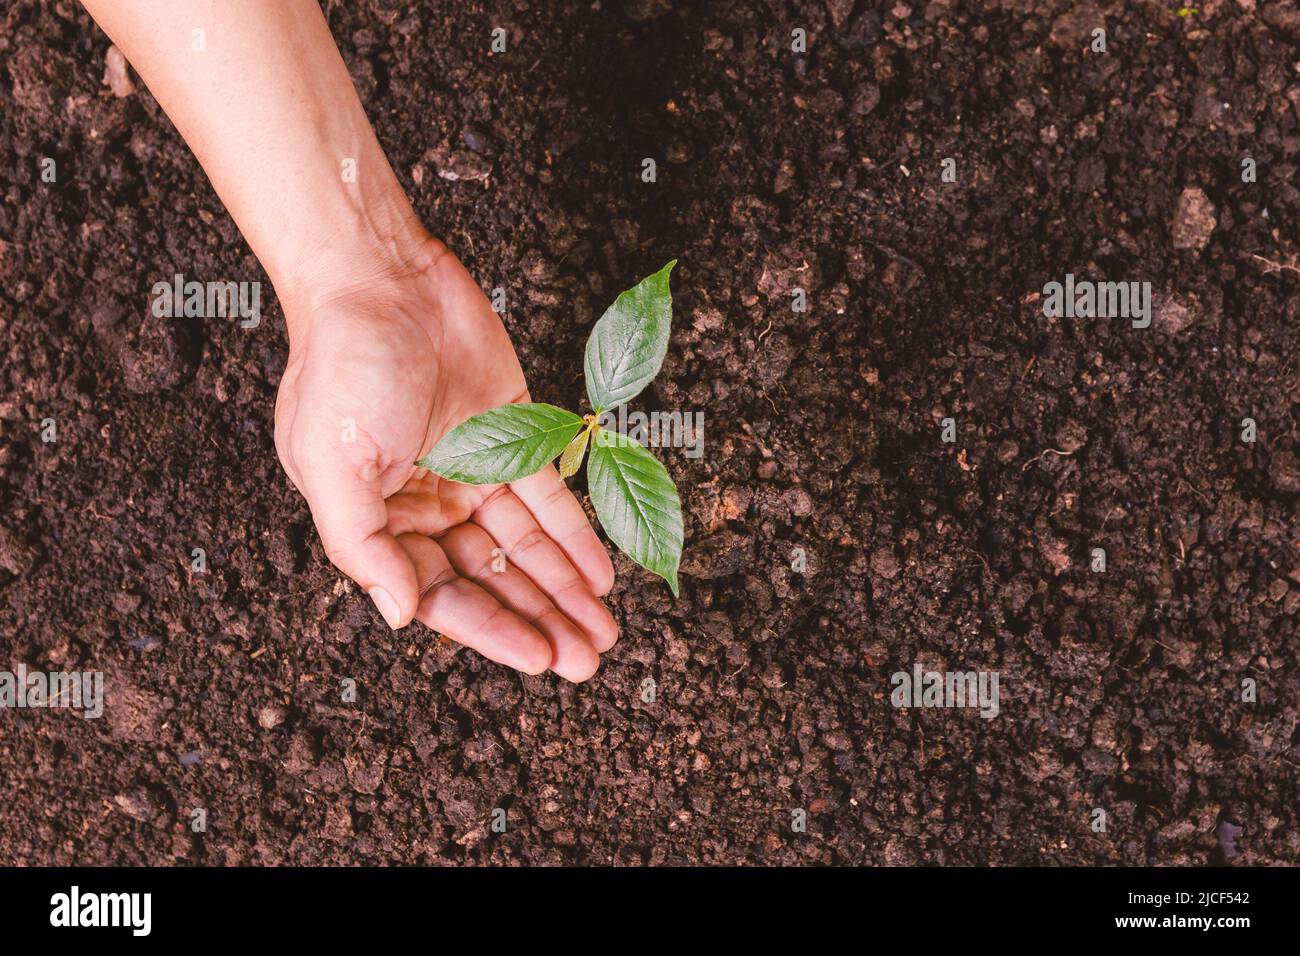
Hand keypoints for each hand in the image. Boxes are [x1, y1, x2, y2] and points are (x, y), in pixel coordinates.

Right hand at [274, 236, 617, 681]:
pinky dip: (576, 534)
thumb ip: (364, 545)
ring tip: (602, 632)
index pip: (441, 594)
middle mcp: (427, 505)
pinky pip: (548, 495)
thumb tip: (401, 615)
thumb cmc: (343, 366)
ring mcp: (473, 471)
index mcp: (379, 520)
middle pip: (490, 579)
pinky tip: (601, 574)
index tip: (538, 659)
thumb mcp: (334, 463)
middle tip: (586, 660)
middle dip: (539, 620)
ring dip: (564, 589)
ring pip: (524, 546)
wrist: (381, 278)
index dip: (491, 629)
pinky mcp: (514, 435)